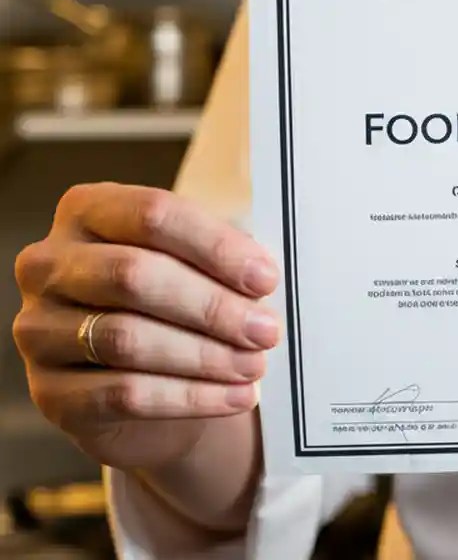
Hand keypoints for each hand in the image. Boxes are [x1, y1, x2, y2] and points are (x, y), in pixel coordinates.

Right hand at [13, 183, 280, 471]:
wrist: (150, 388)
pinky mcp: (50, 392)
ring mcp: (39, 329)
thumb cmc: (178, 307)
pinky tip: (235, 396)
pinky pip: (124, 394)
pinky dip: (190, 397)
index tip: (265, 279)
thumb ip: (225, 261)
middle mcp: (49, 265)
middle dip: (211, 306)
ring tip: (254, 365)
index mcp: (88, 213)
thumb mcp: (201, 268)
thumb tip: (259, 275)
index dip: (215, 247)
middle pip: (133, 275)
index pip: (153, 215)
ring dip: (204, 355)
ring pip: (126, 338)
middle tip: (265, 330)